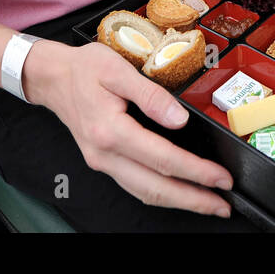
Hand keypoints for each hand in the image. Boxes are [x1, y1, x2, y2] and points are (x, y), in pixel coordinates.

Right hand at [22, 40, 232, 216]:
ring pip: (145, 192)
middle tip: (223, 205)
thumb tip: (180, 120)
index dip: (196, 171)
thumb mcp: (118, 70)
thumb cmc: (84, 68)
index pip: (163, 159)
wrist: (52, 77)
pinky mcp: (102, 162)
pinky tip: (177, 192)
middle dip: (193, 199)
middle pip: (156, 188)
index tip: (220, 177)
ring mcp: (101, 162)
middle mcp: (105, 154)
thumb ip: (151, 95)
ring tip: (207, 203)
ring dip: (179, 201)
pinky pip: (134, 185)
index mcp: (111, 131)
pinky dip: (160, 193)